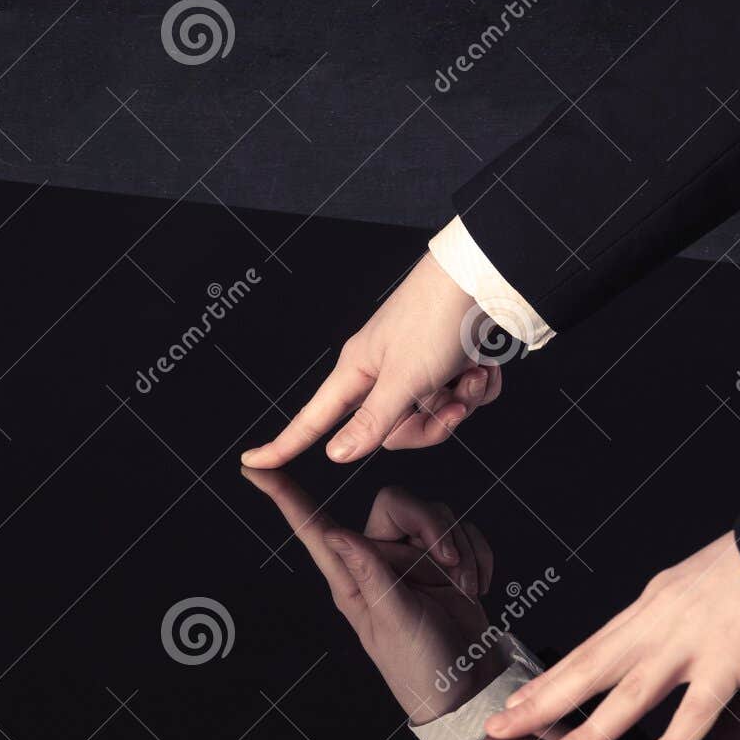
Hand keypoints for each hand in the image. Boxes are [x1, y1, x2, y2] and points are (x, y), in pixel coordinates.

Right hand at [240, 253, 502, 467]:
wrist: (484, 279)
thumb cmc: (436, 315)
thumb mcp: (404, 377)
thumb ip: (371, 421)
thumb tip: (336, 454)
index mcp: (358, 371)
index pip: (313, 418)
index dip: (285, 442)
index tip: (254, 460)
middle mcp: (384, 372)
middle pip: (394, 432)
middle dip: (432, 424)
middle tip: (453, 404)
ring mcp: (417, 370)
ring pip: (432, 417)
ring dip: (462, 402)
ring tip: (472, 375)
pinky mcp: (447, 365)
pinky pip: (461, 399)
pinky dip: (478, 388)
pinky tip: (484, 367)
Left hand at [244, 467, 505, 720]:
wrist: (470, 685)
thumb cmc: (421, 666)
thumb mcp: (394, 622)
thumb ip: (371, 575)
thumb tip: (337, 535)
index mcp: (352, 578)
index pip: (314, 529)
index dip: (284, 497)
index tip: (251, 467)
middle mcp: (380, 561)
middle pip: (396, 503)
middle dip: (431, 524)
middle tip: (450, 560)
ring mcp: (414, 560)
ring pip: (435, 514)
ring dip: (460, 547)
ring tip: (464, 588)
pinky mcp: (446, 562)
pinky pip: (463, 530)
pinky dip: (477, 555)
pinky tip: (475, 588)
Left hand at [485, 531, 739, 739]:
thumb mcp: (690, 588)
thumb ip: (668, 622)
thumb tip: (648, 643)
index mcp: (648, 607)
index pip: (587, 649)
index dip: (548, 679)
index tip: (513, 701)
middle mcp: (659, 624)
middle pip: (589, 669)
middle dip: (542, 702)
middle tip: (500, 727)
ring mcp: (691, 644)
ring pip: (629, 695)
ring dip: (589, 730)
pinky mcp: (728, 663)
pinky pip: (693, 714)